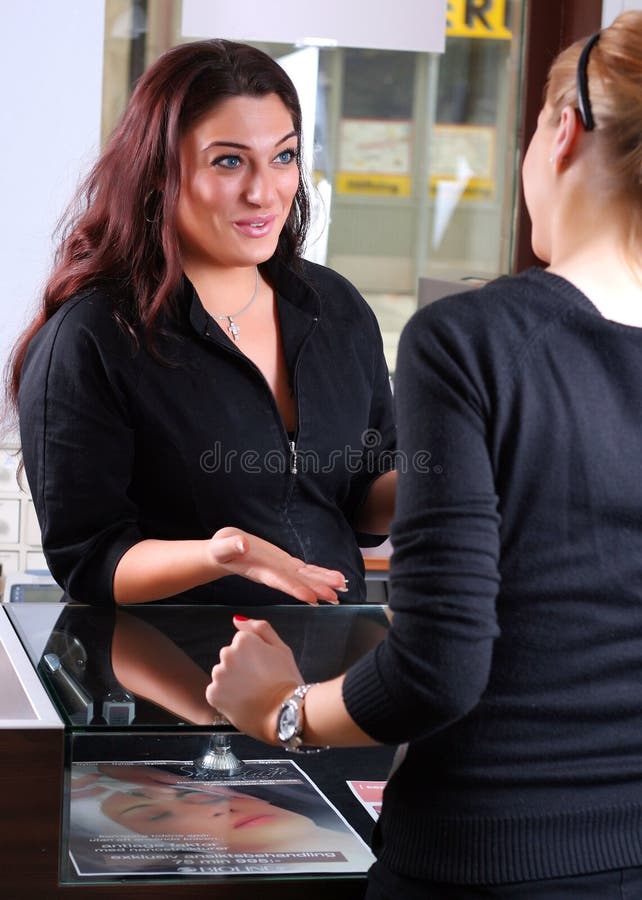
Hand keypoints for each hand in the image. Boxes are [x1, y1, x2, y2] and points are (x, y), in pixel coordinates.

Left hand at [206, 617, 302, 743]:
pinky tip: (242, 701)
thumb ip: (260, 628)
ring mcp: (219, 675)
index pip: (241, 643)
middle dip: (240, 666)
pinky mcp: (213, 694)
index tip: (264, 667)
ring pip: (222, 674)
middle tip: (259, 680)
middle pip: (229, 657)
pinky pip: (216, 692)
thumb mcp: (281, 648)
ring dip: (232, 681)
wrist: (284, 714)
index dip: (255, 656)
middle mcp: (227, 654)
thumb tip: (238, 620)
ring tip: (251, 692)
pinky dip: (226, 697)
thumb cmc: (286, 682)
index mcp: (243, 640)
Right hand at [207, 527, 346, 604]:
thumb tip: (242, 544)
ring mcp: (281, 569)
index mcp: (260, 571)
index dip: (295, 589)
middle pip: (298, 583)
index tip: (311, 597)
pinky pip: (306, 569)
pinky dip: (320, 573)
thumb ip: (231, 546)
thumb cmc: (219, 551)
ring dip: (324, 582)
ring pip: (306, 577)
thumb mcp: (222, 546)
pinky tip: (334, 577)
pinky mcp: (285, 563)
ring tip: (342, 585)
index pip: (280, 581)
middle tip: (335, 596)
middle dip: (317, 589)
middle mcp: (274, 574)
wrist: (222, 554)